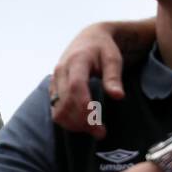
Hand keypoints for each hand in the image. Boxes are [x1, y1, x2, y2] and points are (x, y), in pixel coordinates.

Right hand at [51, 23, 126, 137]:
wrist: (88, 39)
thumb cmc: (104, 49)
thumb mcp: (113, 59)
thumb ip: (114, 77)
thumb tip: (118, 96)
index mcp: (76, 61)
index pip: (75, 87)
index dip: (84, 106)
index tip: (97, 121)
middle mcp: (60, 71)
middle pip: (65, 102)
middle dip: (82, 121)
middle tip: (101, 132)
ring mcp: (54, 81)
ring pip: (57, 110)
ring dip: (74, 125)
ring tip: (94, 130)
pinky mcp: (53, 89)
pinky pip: (55, 110)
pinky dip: (68, 121)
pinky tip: (84, 124)